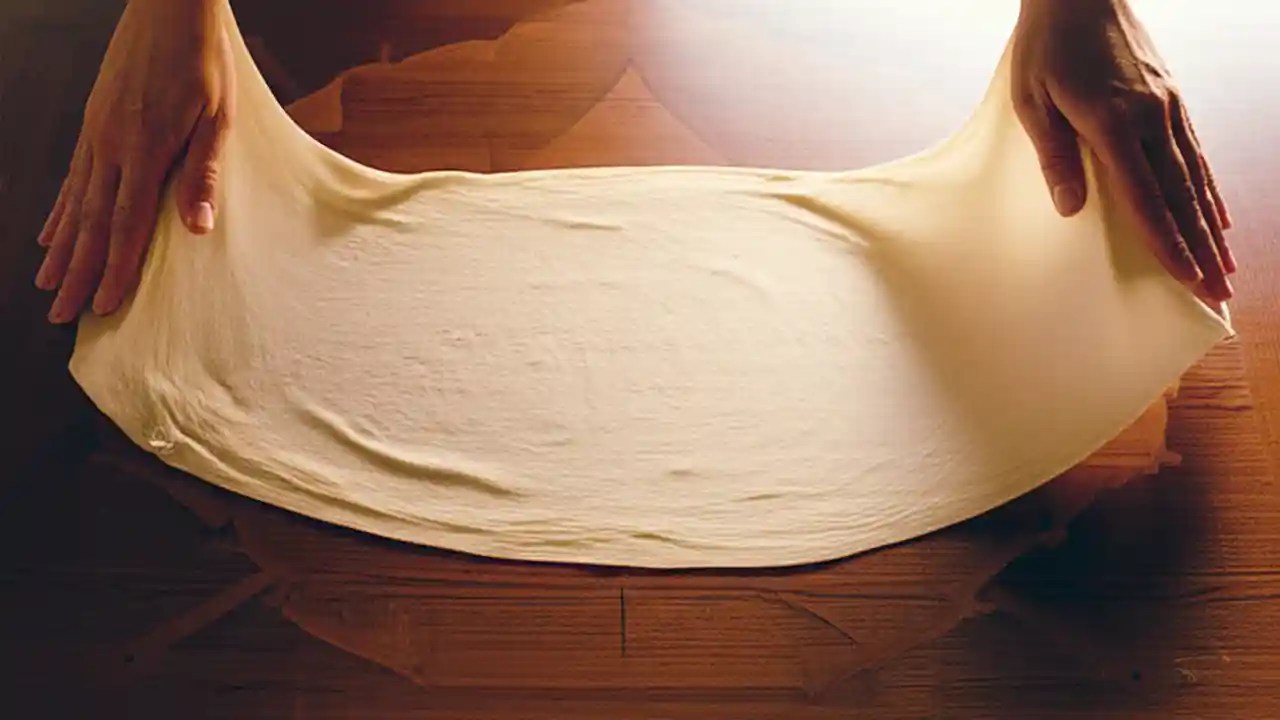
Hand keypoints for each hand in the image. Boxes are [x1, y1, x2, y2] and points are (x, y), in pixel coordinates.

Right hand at [35, 0, 234, 322]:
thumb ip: (203, 175)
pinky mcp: (94, 124)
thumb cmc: (203, 64)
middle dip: (77, 273)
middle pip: (90, 225)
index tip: (102, 306)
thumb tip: (197, 229)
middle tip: (61, 315)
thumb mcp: (218, 120)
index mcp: (144, 153)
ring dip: (62, 249)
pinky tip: (50, 233)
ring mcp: (96, 136)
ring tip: (48, 285)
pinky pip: (71, 178)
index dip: (113, 270)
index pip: (125, 226)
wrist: (170, 12)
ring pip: (74, 205)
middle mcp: (111, 149)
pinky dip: (60, 210)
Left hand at [1012, 0, 1233, 300]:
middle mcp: (1151, 119)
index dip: (1167, 243)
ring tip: (1225, 265)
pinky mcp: (1171, 98)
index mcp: (1112, 125)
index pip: (1146, 199)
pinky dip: (1208, 188)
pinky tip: (1217, 214)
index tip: (1185, 279)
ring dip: (1211, 226)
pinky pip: (1194, 153)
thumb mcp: (1032, 103)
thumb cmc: (1045, 49)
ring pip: (1194, 178)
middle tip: (1217, 291)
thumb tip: (1070, 211)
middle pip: (1180, 197)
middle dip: (1200, 249)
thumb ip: (1053, 157)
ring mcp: (1167, 107)